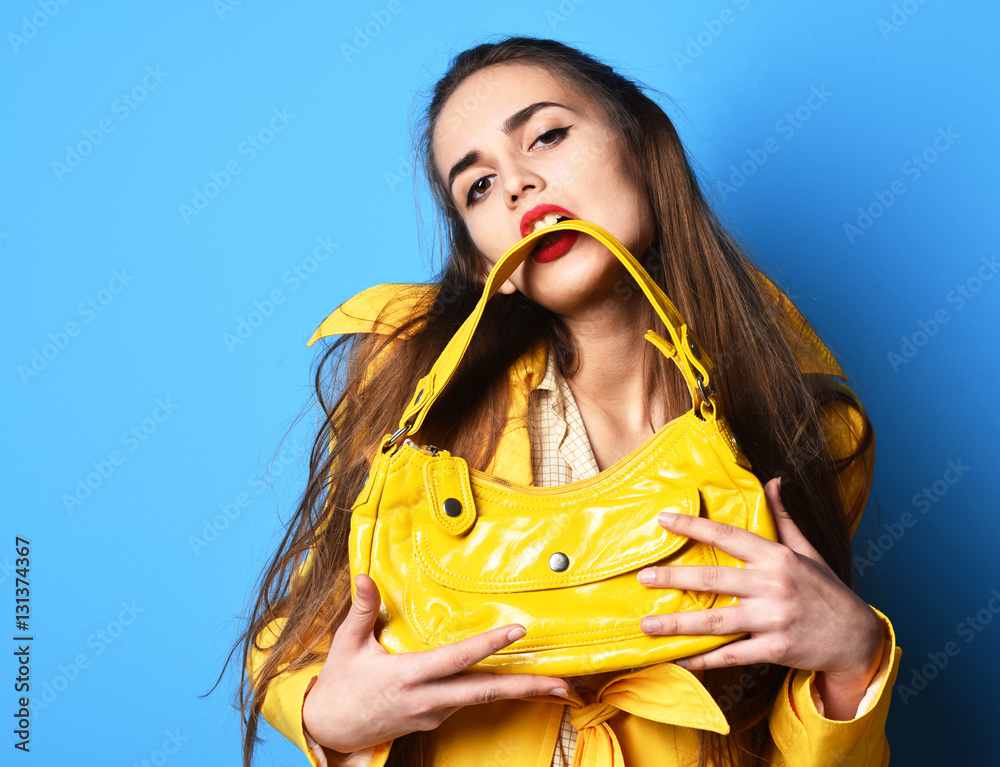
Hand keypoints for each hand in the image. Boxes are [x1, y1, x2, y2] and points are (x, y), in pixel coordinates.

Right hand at [302, 574, 569, 752]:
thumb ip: (362, 610)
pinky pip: (467, 702)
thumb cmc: (340, 684)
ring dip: (517, 691)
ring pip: (480, 699)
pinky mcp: (434, 721)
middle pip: (484, 693)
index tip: (517, 632)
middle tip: (563, 684)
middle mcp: (426, 700)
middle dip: (526, 688)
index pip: (456, 659)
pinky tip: (517, 685)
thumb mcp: (347, 645)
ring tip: (554, 685)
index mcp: (407, 676)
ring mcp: (432, 714)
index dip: (487, 645)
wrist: (329, 730)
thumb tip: (363, 575)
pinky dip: (493, 692)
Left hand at [636, 478, 884, 717]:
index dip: (693, 526)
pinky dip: (705, 658)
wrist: (858, 638)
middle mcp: (773, 585)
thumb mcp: (808, 550)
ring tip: (646, 624)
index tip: (663, 521)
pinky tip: (680, 658)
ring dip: (678, 623)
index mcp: (777, 557)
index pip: (727, 535)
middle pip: (713, 580)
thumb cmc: (826, 590)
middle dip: (673, 578)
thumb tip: (772, 480)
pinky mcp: (776, 649)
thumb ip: (784, 518)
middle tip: (643, 577)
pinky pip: (732, 654)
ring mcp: (774, 619)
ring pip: (717, 621)